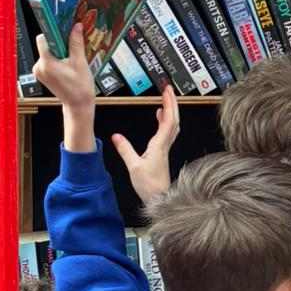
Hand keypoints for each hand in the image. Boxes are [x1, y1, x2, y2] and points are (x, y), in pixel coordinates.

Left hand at [33, 26, 95, 151]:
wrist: (78, 105)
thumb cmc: (80, 88)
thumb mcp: (80, 62)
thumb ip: (76, 43)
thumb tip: (76, 26)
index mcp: (46, 63)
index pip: (43, 38)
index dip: (53, 31)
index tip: (62, 25)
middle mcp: (39, 67)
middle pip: (46, 44)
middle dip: (59, 41)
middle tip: (72, 38)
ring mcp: (39, 71)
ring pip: (48, 51)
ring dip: (60, 49)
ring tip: (73, 52)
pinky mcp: (42, 74)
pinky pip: (48, 59)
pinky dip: (58, 57)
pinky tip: (69, 60)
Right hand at [112, 86, 179, 203]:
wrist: (160, 200)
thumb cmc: (150, 187)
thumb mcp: (134, 167)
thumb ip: (125, 150)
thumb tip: (116, 136)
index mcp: (160, 145)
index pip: (168, 119)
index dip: (169, 104)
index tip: (167, 91)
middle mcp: (165, 145)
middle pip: (174, 120)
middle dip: (172, 103)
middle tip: (168, 90)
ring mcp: (165, 150)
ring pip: (172, 126)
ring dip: (170, 112)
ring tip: (165, 101)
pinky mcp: (162, 154)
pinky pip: (168, 133)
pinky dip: (166, 122)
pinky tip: (160, 120)